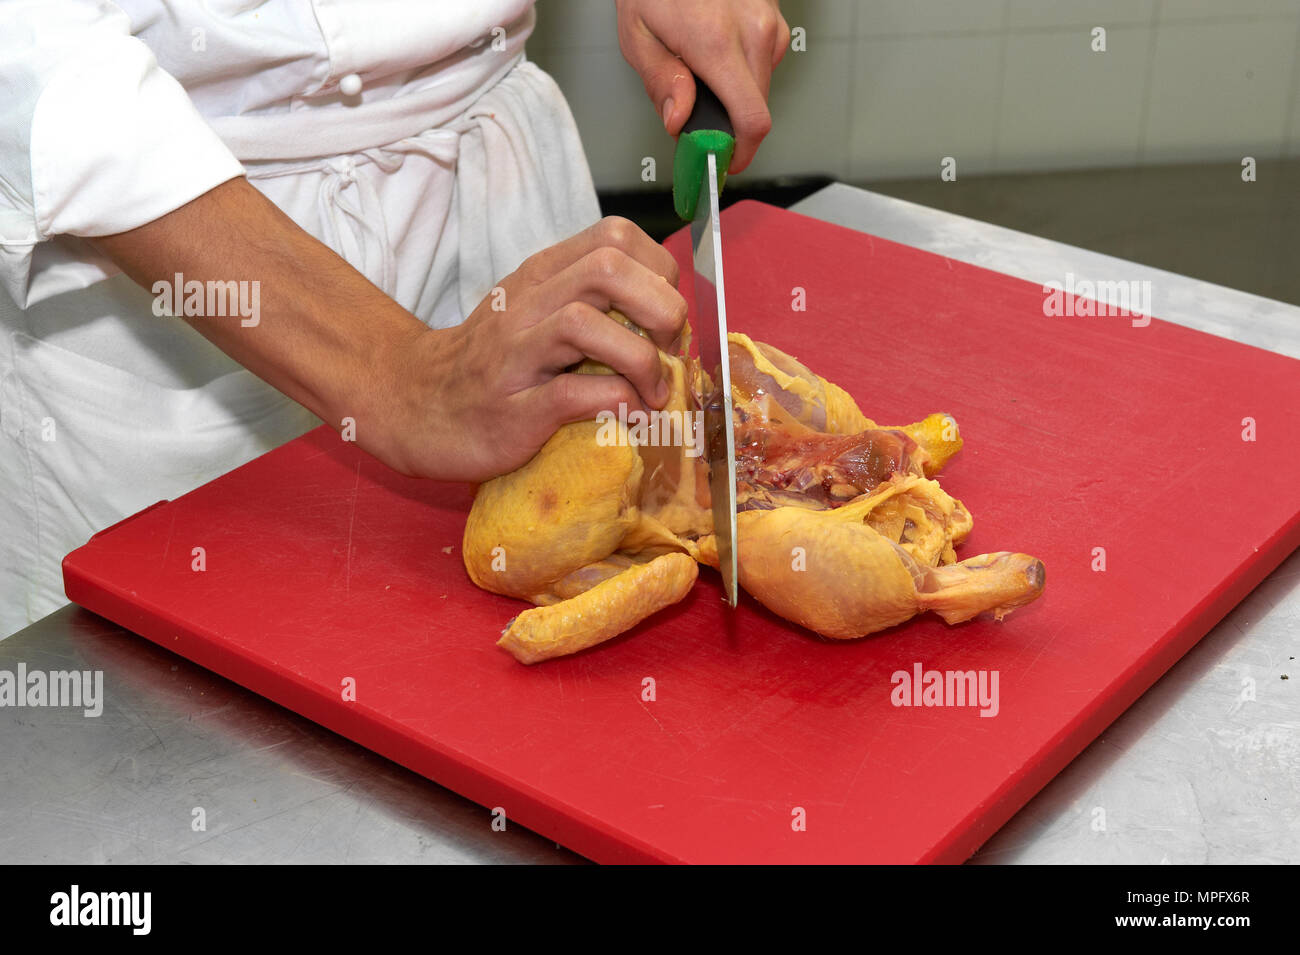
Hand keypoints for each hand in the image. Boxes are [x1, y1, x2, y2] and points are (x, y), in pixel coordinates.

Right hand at [378, 217, 687, 481]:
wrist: (415, 406)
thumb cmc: (492, 366)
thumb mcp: (540, 316)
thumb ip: (593, 305)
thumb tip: (666, 318)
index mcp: (542, 275)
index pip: (616, 237)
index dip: (660, 272)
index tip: (667, 317)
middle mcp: (528, 302)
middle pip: (608, 266)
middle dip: (661, 307)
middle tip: (670, 349)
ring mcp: (515, 353)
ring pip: (587, 323)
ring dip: (642, 360)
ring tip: (654, 391)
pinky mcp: (511, 408)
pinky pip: (570, 392)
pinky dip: (614, 401)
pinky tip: (629, 413)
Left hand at [616, 0, 789, 172]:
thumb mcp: (638, 34)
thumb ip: (661, 83)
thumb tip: (679, 121)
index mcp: (717, 43)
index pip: (751, 121)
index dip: (740, 153)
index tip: (723, 163)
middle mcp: (753, 31)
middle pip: (757, 111)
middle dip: (728, 124)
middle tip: (696, 121)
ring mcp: (769, 21)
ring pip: (762, 87)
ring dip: (734, 94)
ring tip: (701, 70)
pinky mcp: (775, 16)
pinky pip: (765, 60)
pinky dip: (742, 69)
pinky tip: (717, 50)